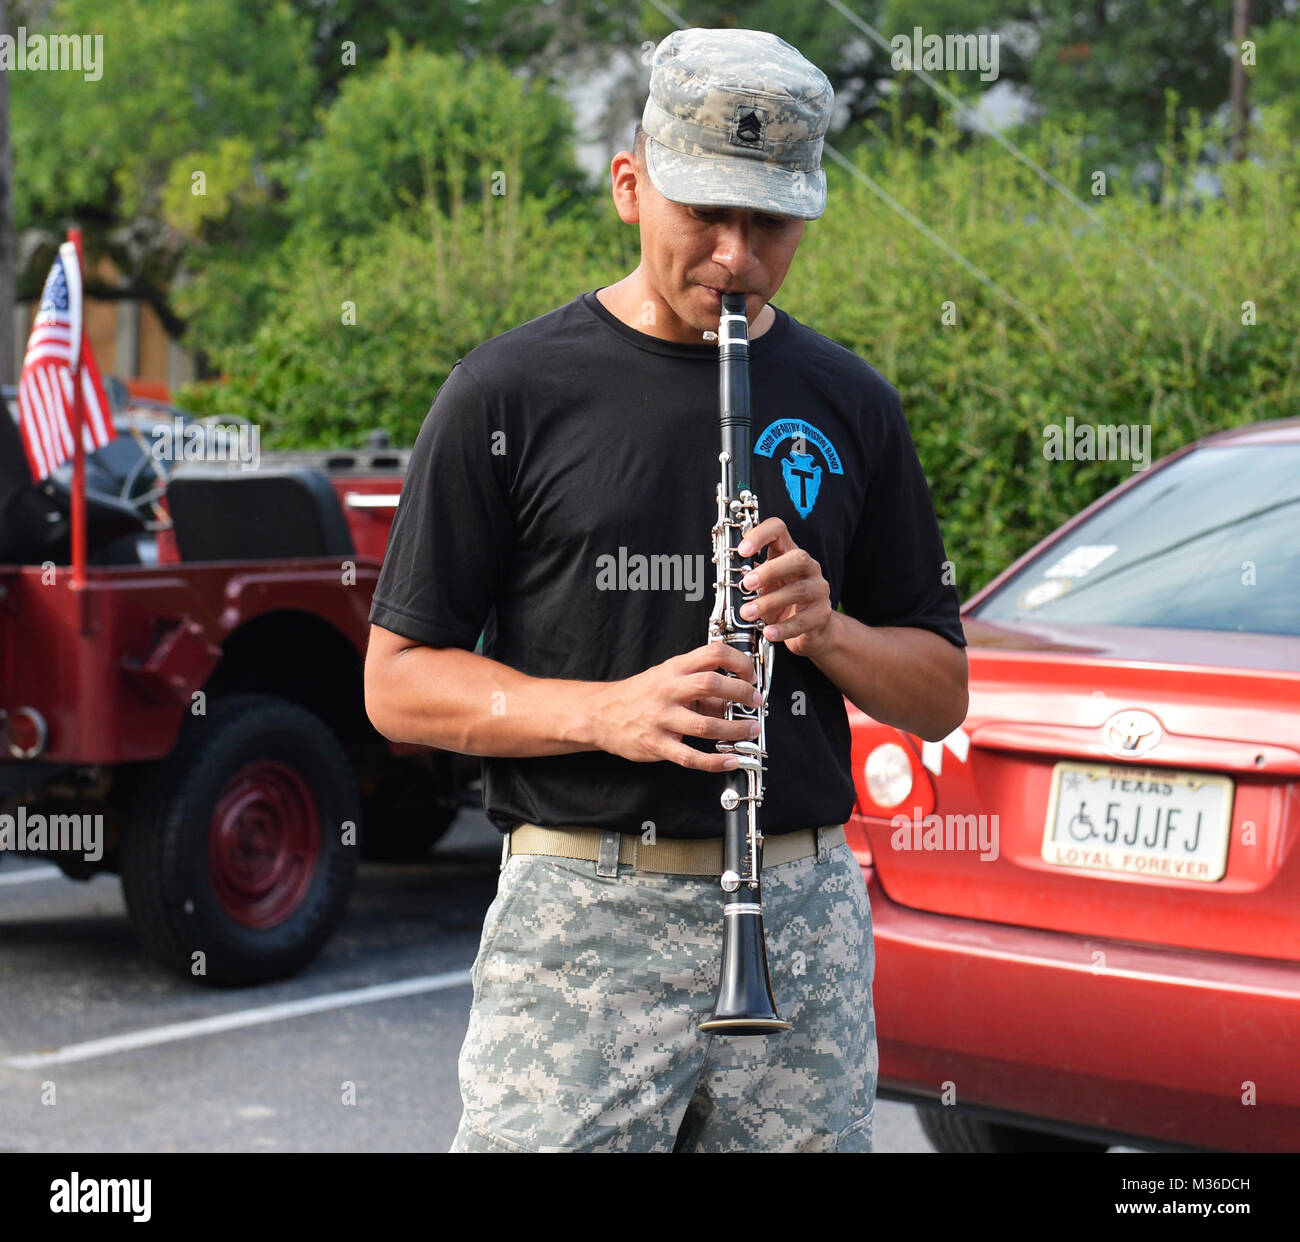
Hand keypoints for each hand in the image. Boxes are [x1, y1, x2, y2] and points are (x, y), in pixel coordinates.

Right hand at [589, 641, 763, 771]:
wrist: (600, 713)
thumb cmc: (638, 695)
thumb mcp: (668, 680)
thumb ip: (700, 688)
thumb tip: (734, 699)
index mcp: (674, 669)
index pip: (713, 653)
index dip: (738, 662)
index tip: (750, 675)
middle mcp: (668, 690)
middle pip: (711, 684)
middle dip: (742, 693)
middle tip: (756, 702)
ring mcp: (661, 718)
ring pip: (705, 725)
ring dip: (735, 730)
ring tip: (750, 731)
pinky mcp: (657, 744)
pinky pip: (691, 757)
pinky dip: (715, 762)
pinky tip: (730, 761)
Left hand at [736, 517, 835, 659]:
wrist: (811, 630)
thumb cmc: (782, 602)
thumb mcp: (764, 585)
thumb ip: (748, 577)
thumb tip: (725, 574)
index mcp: (789, 553)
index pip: (779, 530)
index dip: (760, 535)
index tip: (742, 551)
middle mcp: (809, 568)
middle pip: (797, 558)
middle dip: (770, 570)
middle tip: (747, 584)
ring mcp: (818, 591)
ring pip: (799, 591)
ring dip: (770, 602)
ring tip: (747, 613)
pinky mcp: (821, 615)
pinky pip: (803, 621)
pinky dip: (783, 628)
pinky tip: (768, 632)